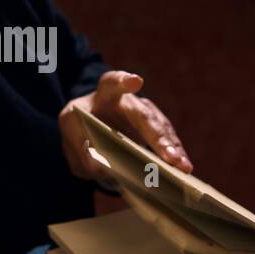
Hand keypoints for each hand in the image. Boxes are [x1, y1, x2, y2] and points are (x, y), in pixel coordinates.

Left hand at [58, 70, 192, 179]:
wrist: (90, 127)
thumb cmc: (81, 125)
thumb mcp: (71, 134)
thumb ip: (79, 148)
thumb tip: (101, 166)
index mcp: (105, 95)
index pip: (112, 83)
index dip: (123, 81)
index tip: (135, 81)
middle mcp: (130, 103)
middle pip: (145, 116)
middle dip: (158, 136)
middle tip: (170, 156)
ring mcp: (147, 118)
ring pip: (161, 131)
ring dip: (172, 151)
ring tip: (182, 167)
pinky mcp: (156, 134)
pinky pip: (167, 145)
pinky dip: (174, 159)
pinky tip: (183, 172)